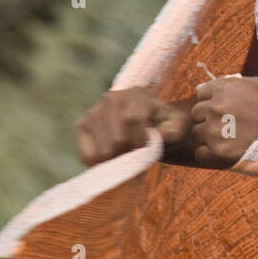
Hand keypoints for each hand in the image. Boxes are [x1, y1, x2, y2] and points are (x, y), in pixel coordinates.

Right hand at [75, 87, 191, 165]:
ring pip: (103, 148)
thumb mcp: (175, 126)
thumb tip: (158, 137)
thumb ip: (173, 131)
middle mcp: (111, 98)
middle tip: (137, 155)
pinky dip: (101, 164)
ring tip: (127, 156)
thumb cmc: (163, 126)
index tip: (148, 150)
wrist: (146, 125)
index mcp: (136, 94)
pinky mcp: (82, 125)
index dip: (141, 141)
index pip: (132, 120)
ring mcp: (94, 111)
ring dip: (118, 160)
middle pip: (117, 137)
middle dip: (131, 153)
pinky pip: (88, 154)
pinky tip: (112, 160)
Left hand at [191, 75, 257, 167]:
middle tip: (228, 125)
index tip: (224, 109)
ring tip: (230, 138)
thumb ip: (228, 83)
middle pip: (197, 113)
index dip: (211, 101)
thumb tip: (203, 88)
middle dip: (209, 118)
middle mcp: (216, 107)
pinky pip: (200, 153)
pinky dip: (210, 154)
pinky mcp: (218, 152)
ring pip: (197, 133)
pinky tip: (226, 151)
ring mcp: (215, 131)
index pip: (201, 93)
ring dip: (209, 136)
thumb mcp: (255, 85)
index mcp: (224, 88)